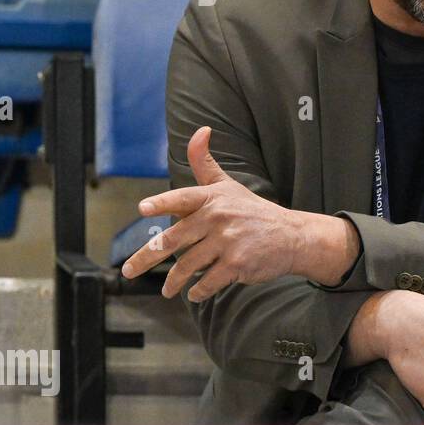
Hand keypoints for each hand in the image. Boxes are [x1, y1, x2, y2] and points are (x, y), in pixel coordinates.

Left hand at [121, 126, 357, 300]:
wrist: (293, 236)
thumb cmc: (253, 211)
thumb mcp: (229, 185)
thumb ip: (206, 162)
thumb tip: (200, 130)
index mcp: (213, 198)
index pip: (182, 198)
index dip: (162, 203)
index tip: (143, 209)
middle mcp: (219, 217)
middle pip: (174, 239)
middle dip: (147, 258)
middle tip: (129, 271)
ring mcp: (229, 241)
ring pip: (188, 265)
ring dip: (174, 281)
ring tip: (169, 290)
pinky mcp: (237, 264)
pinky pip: (208, 282)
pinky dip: (198, 291)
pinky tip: (194, 294)